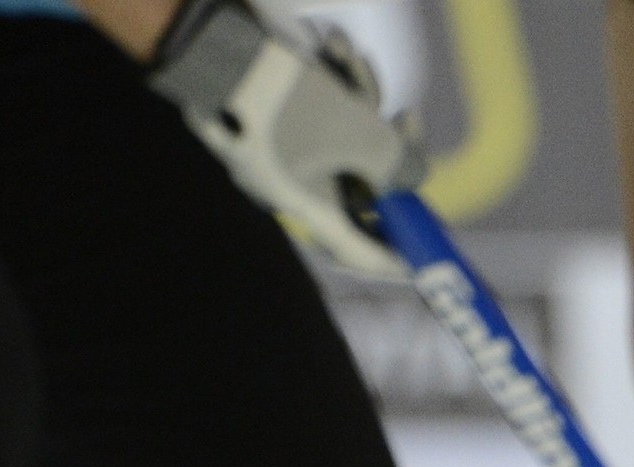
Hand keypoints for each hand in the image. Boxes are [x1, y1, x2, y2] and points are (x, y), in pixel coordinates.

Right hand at [147, 0, 425, 275]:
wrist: (212, 39)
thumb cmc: (286, 98)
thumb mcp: (360, 137)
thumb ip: (399, 166)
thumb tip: (413, 176)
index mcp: (304, 205)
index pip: (355, 248)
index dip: (392, 257)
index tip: (421, 259)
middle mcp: (289, 182)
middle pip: (360, 182)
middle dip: (389, 145)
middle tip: (408, 119)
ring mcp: (278, 145)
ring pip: (343, 135)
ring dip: (359, 93)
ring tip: (349, 57)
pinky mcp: (271, 110)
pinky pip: (317, 107)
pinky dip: (332, 79)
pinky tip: (330, 46)